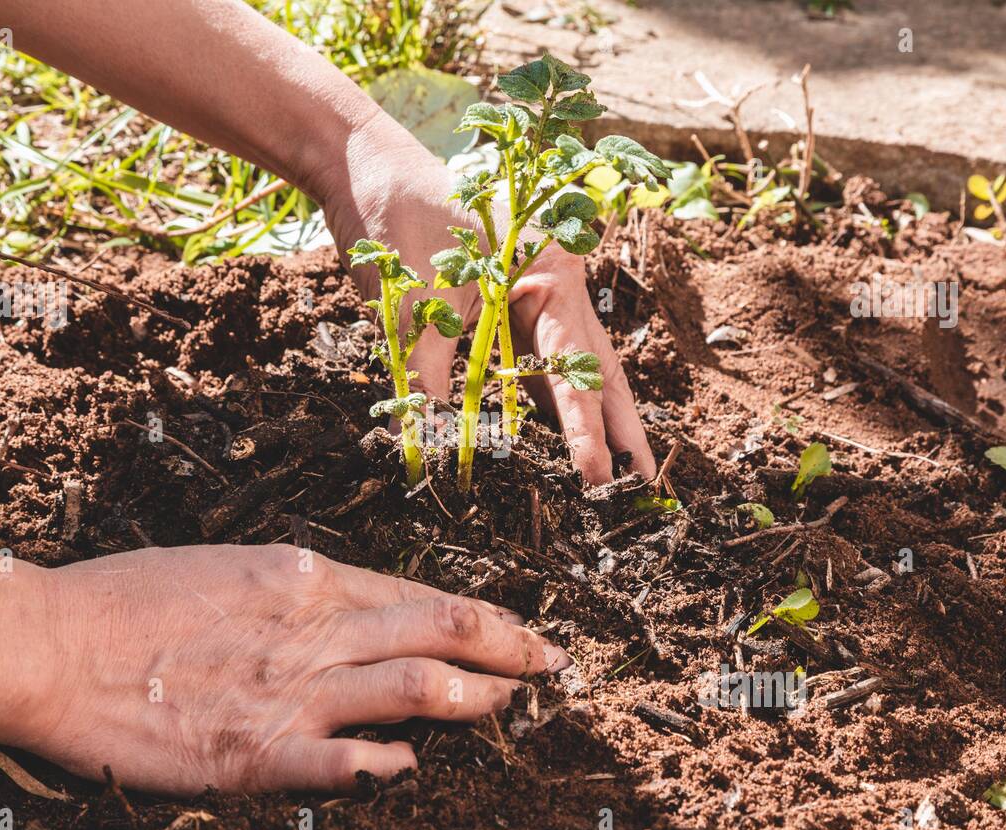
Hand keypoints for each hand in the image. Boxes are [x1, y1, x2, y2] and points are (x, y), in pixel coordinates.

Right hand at [29, 544, 569, 794]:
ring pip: (417, 689)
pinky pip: (347, 762)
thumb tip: (350, 605)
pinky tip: (409, 765)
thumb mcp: (227, 567)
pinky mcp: (257, 755)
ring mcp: (291, 692)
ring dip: (475, 701)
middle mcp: (314, 629)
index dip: (484, 614)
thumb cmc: (130, 598)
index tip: (520, 630)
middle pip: (442, 632)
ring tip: (510, 708)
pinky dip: (389, 763)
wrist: (54, 643)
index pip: (420, 595)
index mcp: (305, 578)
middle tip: (551, 665)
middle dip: (509, 649)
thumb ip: (295, 591)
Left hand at [325, 127, 655, 485]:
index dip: (587, 428)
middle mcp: (552, 289)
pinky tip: (554, 445)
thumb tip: (425, 445)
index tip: (597, 478)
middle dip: (619, 428)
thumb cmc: (399, 218)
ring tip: (612, 476)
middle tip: (642, 484)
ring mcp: (527, 300)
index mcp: (552, 274)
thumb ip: (430, 371)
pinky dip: (540, 406)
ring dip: (584, 422)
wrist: (363, 170)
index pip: (576, 366)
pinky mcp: (498, 313)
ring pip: (565, 372)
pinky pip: (526, 368)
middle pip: (593, 368)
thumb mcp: (419, 301)